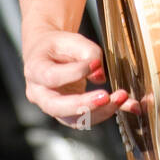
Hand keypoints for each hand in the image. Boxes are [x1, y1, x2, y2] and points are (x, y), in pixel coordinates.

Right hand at [23, 28, 141, 130]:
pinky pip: (84, 120)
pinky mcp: (67, 114)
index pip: (52, 76)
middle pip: (57, 107)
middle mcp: (39, 93)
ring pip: (73, 119)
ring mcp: (52, 107)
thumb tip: (99, 76)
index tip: (95, 65)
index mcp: (35, 70)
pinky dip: (105, 113)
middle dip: (83, 105)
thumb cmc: (58, 46)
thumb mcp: (72, 40)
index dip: (74, 73)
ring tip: (121, 98)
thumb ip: (88, 53)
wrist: (49, 54)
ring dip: (99, 112)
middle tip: (106, 96)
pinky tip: (124, 105)